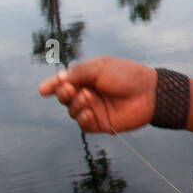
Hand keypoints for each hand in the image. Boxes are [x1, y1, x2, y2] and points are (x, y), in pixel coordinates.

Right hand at [37, 57, 156, 133]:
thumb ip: (77, 73)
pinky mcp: (100, 123)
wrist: (148, 92)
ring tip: (88, 97)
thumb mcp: (99, 68)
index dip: (52, 86)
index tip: (43, 90)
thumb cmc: (126, 75)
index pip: (64, 82)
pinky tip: (88, 112)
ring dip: (76, 104)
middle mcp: (88, 93)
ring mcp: (94, 108)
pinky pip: (83, 124)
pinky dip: (82, 118)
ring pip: (72, 110)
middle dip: (63, 93)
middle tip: (70, 89)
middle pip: (64, 97)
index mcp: (87, 77)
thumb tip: (57, 80)